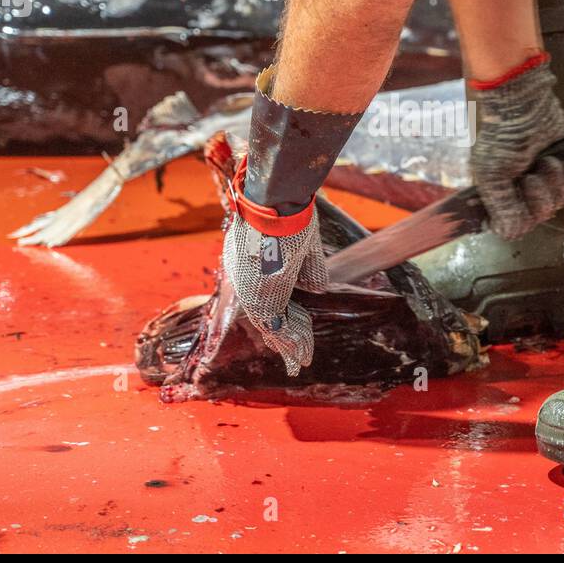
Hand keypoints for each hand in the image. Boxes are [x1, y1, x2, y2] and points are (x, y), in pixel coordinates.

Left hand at [221, 163, 326, 376]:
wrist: (275, 203)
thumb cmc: (289, 214)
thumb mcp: (302, 244)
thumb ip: (308, 268)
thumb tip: (317, 288)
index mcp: (252, 267)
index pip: (268, 299)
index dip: (284, 317)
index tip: (295, 330)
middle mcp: (246, 282)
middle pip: (267, 317)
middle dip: (285, 338)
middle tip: (297, 358)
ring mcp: (250, 291)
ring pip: (271, 326)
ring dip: (290, 345)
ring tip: (301, 360)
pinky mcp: (259, 298)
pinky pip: (275, 328)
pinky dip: (289, 343)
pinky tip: (300, 355)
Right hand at [470, 60, 563, 239]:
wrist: (523, 105)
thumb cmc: (502, 138)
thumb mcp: (491, 174)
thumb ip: (502, 207)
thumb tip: (511, 233)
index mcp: (502, 195)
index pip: (517, 225)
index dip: (523, 215)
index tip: (521, 196)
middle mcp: (524, 190)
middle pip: (543, 214)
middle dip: (541, 194)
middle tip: (532, 174)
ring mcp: (546, 178)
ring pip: (562, 200)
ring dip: (556, 180)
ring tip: (547, 161)